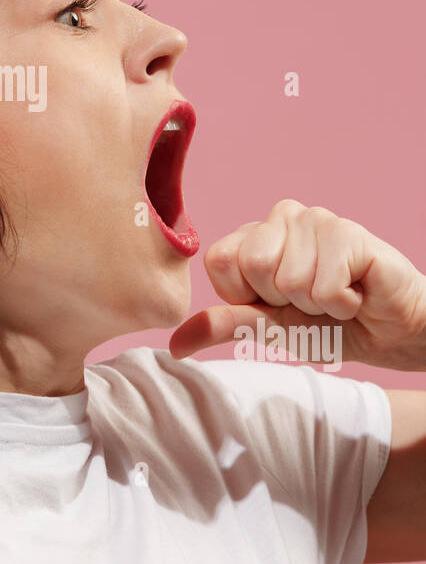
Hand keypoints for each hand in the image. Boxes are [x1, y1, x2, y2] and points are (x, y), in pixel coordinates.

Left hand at [168, 199, 425, 370]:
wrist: (388, 331)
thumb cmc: (328, 324)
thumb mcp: (269, 329)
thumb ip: (224, 325)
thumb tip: (175, 345)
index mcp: (253, 236)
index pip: (220, 261)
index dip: (248, 296)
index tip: (276, 301)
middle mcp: (281, 218)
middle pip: (253, 265)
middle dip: (283, 300)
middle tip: (310, 299)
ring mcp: (316, 219)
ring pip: (290, 279)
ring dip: (317, 304)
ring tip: (335, 295)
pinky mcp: (349, 232)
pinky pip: (325, 285)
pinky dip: (342, 303)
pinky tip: (355, 291)